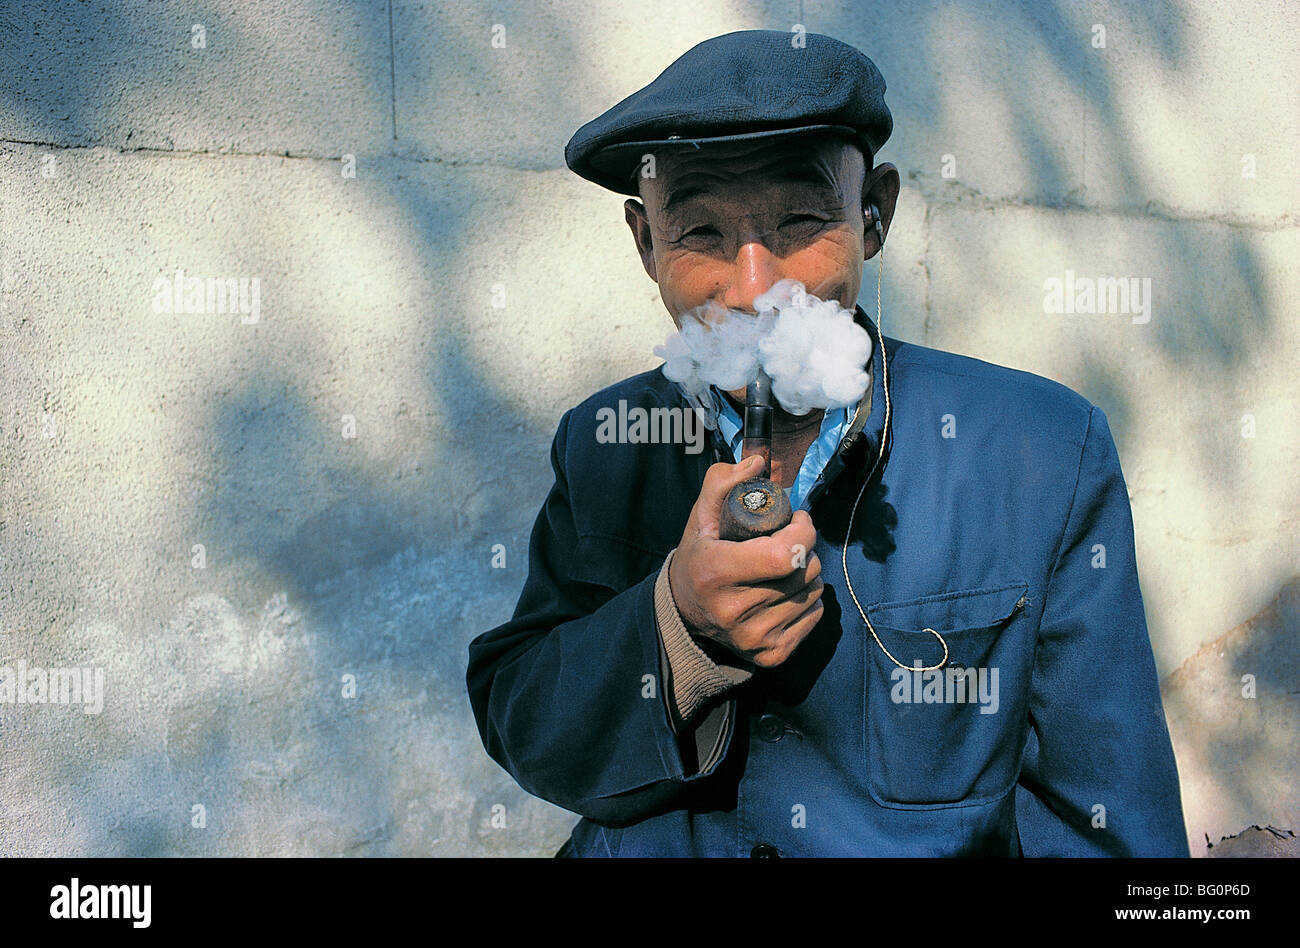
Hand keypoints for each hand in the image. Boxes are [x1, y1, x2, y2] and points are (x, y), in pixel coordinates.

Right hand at [668, 454, 824, 668]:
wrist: (687, 616)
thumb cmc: (700, 557)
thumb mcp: (700, 517)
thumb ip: (722, 482)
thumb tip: (758, 462)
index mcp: (716, 574)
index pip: (784, 555)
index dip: (802, 531)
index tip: (797, 520)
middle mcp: (734, 612)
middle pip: (803, 571)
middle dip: (806, 548)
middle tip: (790, 541)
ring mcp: (754, 638)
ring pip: (813, 592)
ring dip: (808, 572)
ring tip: (785, 567)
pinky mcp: (772, 654)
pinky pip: (815, 615)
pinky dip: (808, 599)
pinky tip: (786, 592)